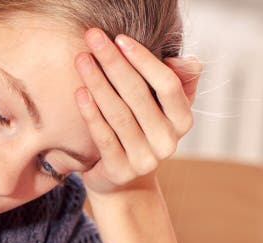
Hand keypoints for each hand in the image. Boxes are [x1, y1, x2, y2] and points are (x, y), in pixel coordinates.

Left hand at [73, 28, 202, 195]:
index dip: (144, 60)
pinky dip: (91, 113)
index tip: (120, 38)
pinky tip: (79, 92)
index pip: (168, 84)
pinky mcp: (119, 170)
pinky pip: (103, 136)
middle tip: (93, 38)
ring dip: (98, 82)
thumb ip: (177, 82)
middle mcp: (168, 141)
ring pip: (118, 114)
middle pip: (138, 95)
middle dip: (113, 63)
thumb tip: (184, 60)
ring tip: (81, 59)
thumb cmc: (142, 133)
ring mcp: (144, 159)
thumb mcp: (163, 109)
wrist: (124, 183)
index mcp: (183, 121)